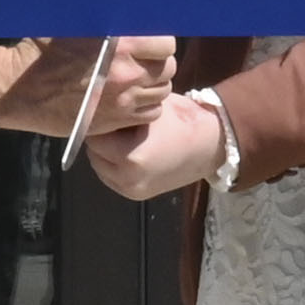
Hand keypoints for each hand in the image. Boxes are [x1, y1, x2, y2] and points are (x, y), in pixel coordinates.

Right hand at [0, 32, 170, 136]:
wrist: (19, 89)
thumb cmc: (41, 49)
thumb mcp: (72, 22)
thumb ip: (104, 16)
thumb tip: (126, 3)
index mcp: (120, 43)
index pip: (165, 43)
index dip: (157, 42)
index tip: (146, 42)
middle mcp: (127, 73)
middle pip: (167, 68)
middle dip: (157, 62)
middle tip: (142, 61)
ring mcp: (123, 100)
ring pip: (162, 92)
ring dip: (153, 84)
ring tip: (136, 79)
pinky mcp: (116, 121)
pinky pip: (151, 114)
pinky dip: (146, 106)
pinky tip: (130, 99)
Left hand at [84, 95, 225, 201]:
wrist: (210, 145)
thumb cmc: (180, 121)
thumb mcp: (148, 109)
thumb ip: (120, 113)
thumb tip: (94, 110)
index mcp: (131, 156)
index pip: (94, 136)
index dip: (101, 121)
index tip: (109, 112)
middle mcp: (127, 178)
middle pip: (94, 153)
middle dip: (102, 137)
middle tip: (119, 125)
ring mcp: (131, 190)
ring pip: (99, 166)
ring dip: (105, 152)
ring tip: (127, 139)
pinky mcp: (136, 195)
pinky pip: (110, 177)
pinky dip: (114, 165)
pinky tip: (131, 152)